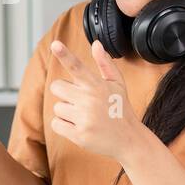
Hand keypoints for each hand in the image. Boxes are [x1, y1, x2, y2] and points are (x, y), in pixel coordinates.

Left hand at [49, 39, 144, 161]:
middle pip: (56, 87)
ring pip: (57, 107)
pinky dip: (64, 126)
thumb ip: (105, 63)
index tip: (55, 44)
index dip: (65, 55)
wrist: (129, 140)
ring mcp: (84, 118)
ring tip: (85, 116)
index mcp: (97, 85)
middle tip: (80, 100)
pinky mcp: (79, 134)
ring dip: (67, 112)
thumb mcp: (118, 84)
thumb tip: (96, 44)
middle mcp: (89, 100)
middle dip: (64, 93)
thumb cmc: (120, 109)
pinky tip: (79, 127)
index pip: (77, 66)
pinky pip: (56, 124)